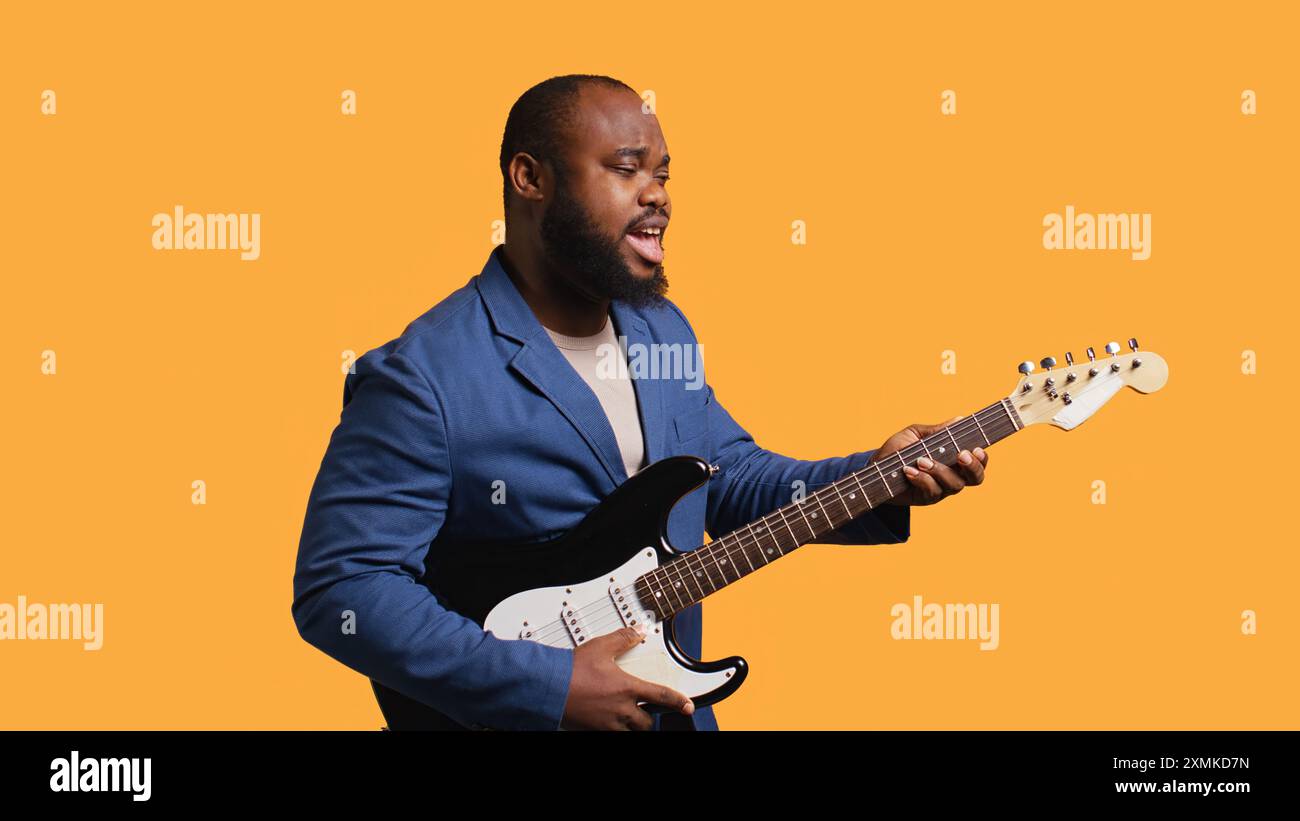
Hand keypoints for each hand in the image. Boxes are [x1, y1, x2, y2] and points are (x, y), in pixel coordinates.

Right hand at [560, 625, 694, 730]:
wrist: (548, 687)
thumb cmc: (571, 670)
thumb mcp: (600, 647)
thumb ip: (622, 639)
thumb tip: (637, 631)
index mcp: (627, 689)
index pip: (662, 696)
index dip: (678, 702)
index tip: (688, 706)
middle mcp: (621, 710)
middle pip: (647, 722)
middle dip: (649, 717)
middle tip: (646, 711)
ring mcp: (607, 723)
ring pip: (630, 732)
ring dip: (632, 726)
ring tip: (627, 717)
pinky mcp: (593, 730)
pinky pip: (610, 734)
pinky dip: (613, 729)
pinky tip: (607, 722)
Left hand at [869, 416, 988, 506]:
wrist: (875, 468)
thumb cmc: (898, 449)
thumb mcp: (916, 434)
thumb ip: (937, 431)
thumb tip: (960, 419)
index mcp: (954, 459)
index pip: (978, 461)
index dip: (982, 458)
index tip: (976, 448)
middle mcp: (952, 476)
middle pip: (976, 478)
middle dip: (972, 467)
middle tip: (961, 456)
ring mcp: (941, 489)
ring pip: (954, 485)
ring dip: (940, 470)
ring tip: (921, 460)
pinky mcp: (926, 498)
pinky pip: (931, 491)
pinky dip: (921, 479)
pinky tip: (908, 470)